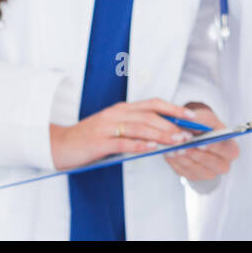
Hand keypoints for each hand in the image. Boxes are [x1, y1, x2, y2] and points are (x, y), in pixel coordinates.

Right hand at [49, 97, 199, 170]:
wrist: (59, 145)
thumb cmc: (90, 139)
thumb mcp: (114, 128)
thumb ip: (136, 128)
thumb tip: (165, 135)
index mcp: (123, 108)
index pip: (153, 103)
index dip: (174, 108)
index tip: (192, 116)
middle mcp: (116, 113)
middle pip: (150, 115)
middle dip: (173, 124)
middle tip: (190, 133)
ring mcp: (107, 126)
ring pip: (140, 127)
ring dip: (162, 134)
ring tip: (178, 141)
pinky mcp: (99, 141)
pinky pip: (123, 142)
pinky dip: (140, 145)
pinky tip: (153, 149)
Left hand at [164, 102, 240, 182]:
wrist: (199, 137)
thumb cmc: (207, 128)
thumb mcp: (208, 119)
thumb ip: (201, 118)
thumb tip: (191, 118)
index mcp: (231, 150)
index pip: (225, 149)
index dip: (213, 146)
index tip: (201, 143)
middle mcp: (223, 165)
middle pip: (210, 162)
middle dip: (194, 153)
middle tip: (182, 145)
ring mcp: (208, 173)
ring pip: (195, 168)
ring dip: (183, 157)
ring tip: (173, 148)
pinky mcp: (194, 177)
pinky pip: (184, 172)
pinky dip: (176, 162)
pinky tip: (170, 153)